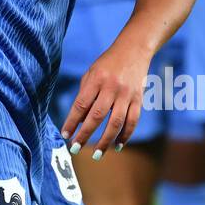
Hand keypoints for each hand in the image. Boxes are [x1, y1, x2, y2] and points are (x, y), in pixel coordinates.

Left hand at [60, 41, 152, 157]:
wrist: (134, 50)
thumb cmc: (107, 64)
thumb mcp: (91, 73)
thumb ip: (85, 94)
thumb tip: (78, 121)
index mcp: (96, 79)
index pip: (81, 105)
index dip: (72, 122)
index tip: (65, 135)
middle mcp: (111, 87)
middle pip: (97, 116)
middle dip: (85, 135)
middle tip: (75, 148)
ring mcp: (127, 94)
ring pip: (116, 122)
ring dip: (105, 141)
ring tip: (97, 154)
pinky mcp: (139, 99)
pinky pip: (132, 121)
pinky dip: (125, 135)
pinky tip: (117, 145)